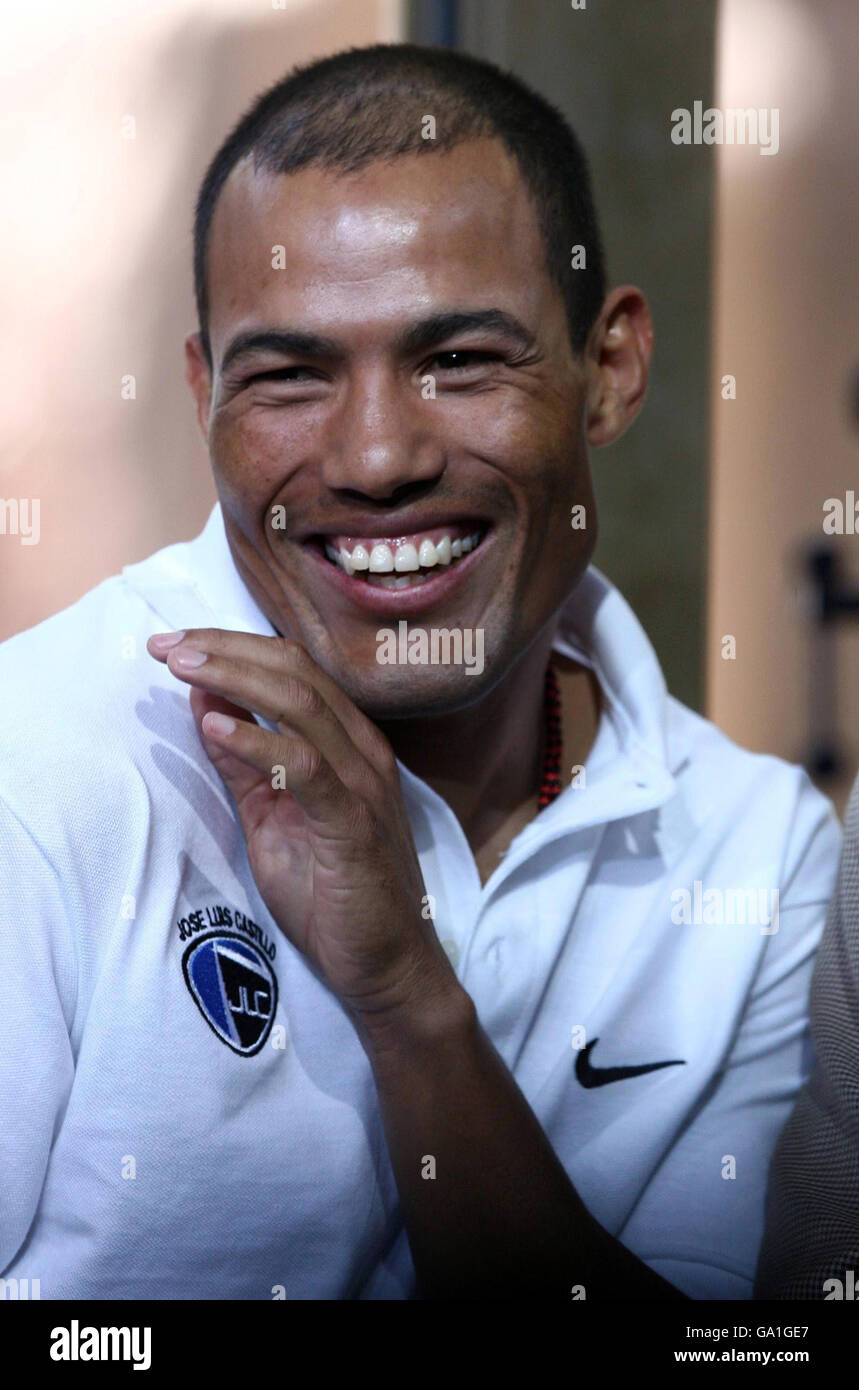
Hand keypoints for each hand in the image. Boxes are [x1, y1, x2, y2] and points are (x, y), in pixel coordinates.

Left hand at [147, 629, 458, 1021]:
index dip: (232, 646)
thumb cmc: (331, 895)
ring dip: (236, 679)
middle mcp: (361, 751)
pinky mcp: (354, 825)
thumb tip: (205, 706)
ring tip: (183, 668)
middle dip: (224, 650)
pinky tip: (216, 726)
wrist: (384, 966)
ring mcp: (363, 785)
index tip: (173, 643)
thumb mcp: (272, 820)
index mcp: (347, 743)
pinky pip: (306, 768)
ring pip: (302, 704)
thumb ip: (245, 766)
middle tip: (165, 644)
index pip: (292, 669)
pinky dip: (259, 742)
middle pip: (294, 671)